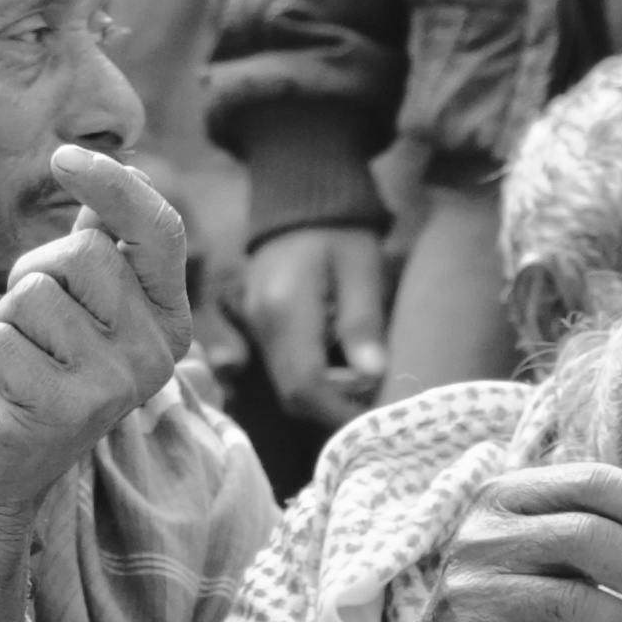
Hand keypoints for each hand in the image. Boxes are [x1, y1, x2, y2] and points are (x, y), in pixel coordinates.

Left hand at [0, 149, 190, 544]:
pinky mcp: (63, 411)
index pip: (159, 229)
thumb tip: (99, 159)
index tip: (62, 155)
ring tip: (7, 363)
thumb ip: (87, 243)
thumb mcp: (63, 303)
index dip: (114, 183)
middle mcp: (154, 353)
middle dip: (30, 273)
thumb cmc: (22, 375)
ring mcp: (114, 385)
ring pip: (32, 295)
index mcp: (166, 319)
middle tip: (23, 325)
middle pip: (83, 252)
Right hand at [243, 221, 388, 430]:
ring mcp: (248, 324)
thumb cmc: (341, 231)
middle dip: (330, 410)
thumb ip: (363, 321)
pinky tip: (334, 373)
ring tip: (359, 391)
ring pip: (281, 385)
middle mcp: (257, 322)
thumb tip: (372, 376)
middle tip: (372, 409)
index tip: (373, 425)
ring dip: (319, 397)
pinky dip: (304, 381)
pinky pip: (274, 369)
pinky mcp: (250, 324)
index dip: (338, 412)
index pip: (305, 383)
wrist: (300, 196)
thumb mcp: (363, 268)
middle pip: (289, 393)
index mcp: (284, 308)